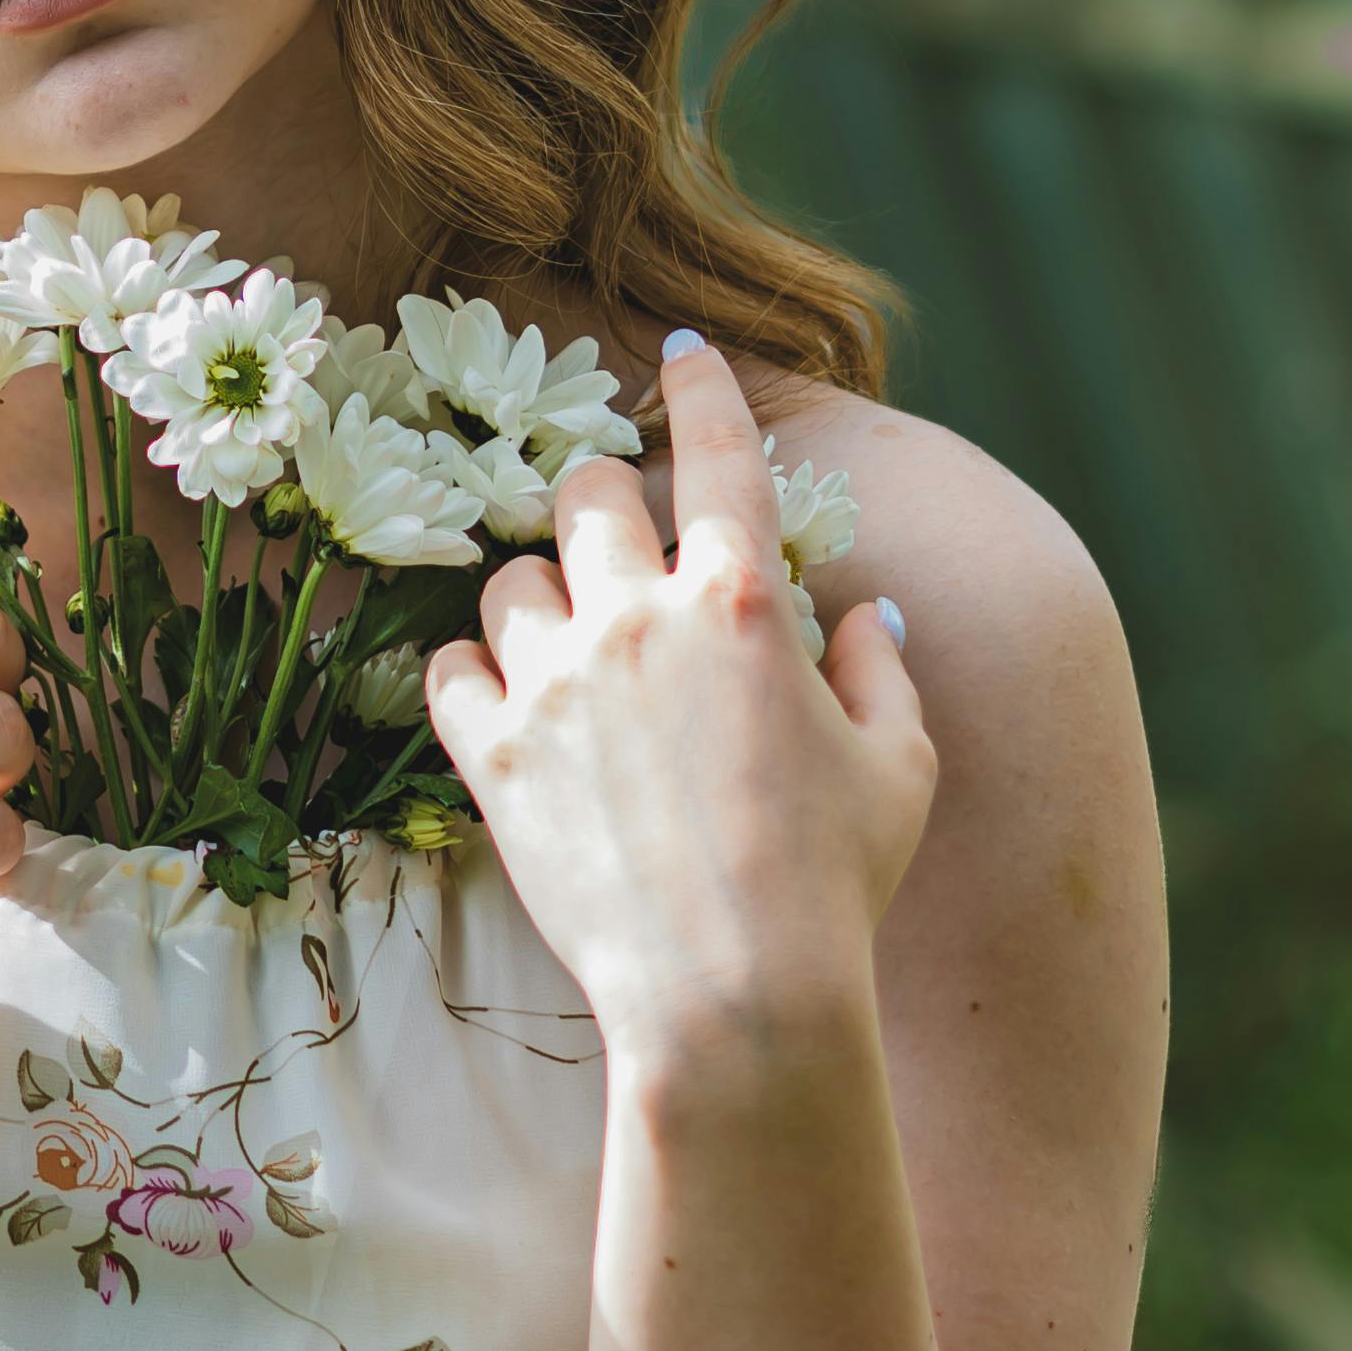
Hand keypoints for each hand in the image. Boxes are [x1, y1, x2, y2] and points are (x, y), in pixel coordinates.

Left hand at [423, 333, 934, 1082]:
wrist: (732, 997)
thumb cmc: (834, 886)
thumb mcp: (901, 769)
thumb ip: (882, 671)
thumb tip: (863, 612)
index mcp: (746, 603)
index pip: (720, 452)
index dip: (705, 388)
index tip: (683, 353)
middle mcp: (640, 617)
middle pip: (585, 491)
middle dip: (600, 498)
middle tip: (616, 541)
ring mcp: (556, 681)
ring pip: (510, 577)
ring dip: (538, 594)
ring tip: (569, 646)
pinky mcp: (494, 753)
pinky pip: (451, 666)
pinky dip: (474, 671)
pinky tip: (506, 699)